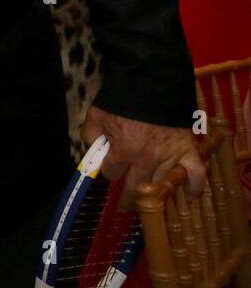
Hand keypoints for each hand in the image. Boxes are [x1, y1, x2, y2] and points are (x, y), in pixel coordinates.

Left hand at [82, 106, 204, 209]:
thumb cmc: (122, 98)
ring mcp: (169, 156)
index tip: (111, 169)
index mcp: (123, 151)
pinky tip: (190, 195)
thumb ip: (91, 133)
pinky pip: (196, 174)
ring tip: (151, 204)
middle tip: (126, 206)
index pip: (111, 173)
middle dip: (128, 198)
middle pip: (136, 188)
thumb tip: (93, 147)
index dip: (109, 171)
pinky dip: (195, 186)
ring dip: (157, 197)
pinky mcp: (188, 149)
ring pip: (163, 186)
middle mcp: (146, 159)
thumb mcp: (96, 114)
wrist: (152, 81)